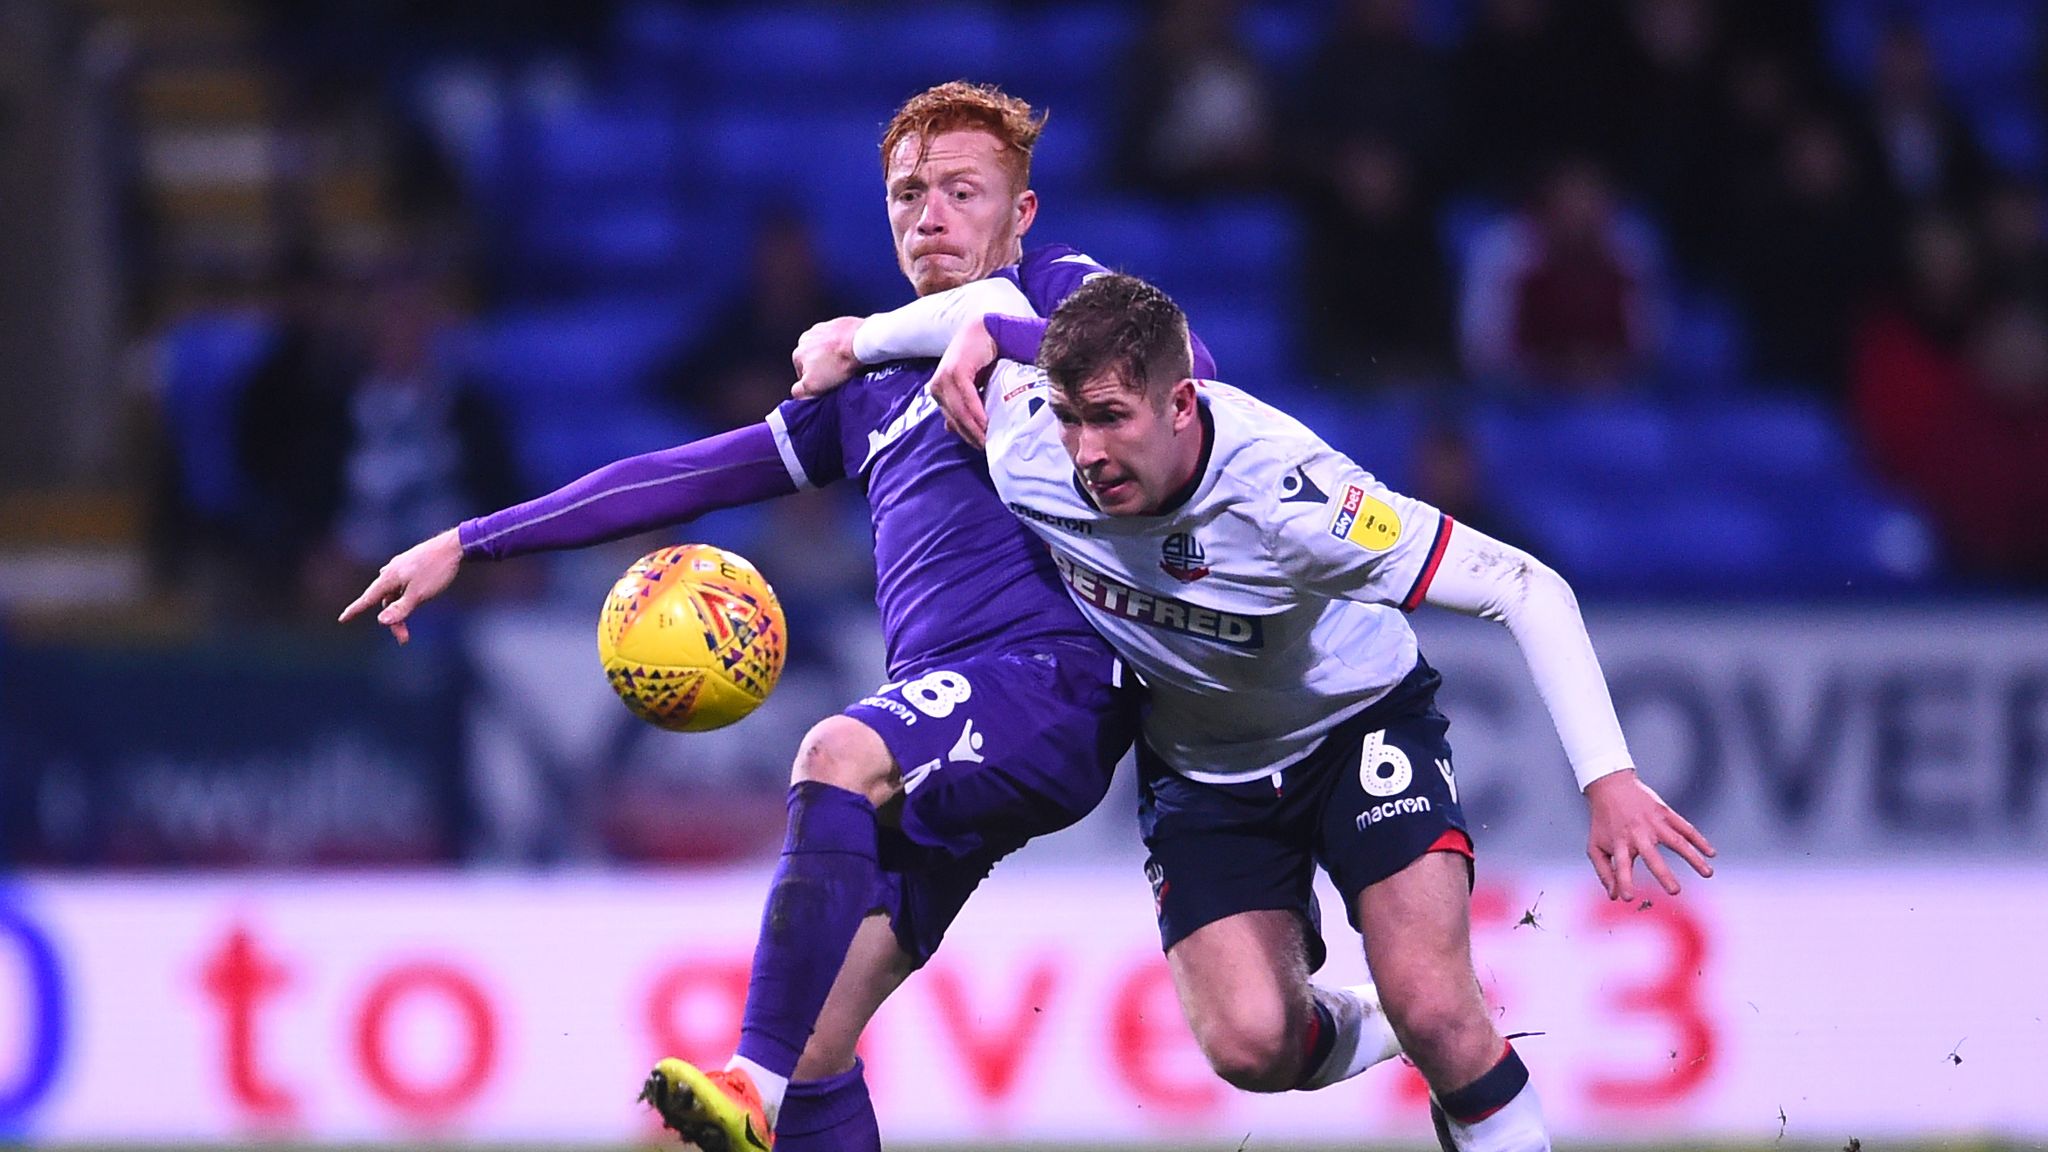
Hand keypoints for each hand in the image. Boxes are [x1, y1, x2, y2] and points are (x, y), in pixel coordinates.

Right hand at [337, 527, 463, 644]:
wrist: (454, 546)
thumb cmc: (436, 570)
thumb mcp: (419, 594)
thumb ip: (400, 609)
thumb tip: (380, 621)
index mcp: (389, 578)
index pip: (368, 598)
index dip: (355, 610)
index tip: (342, 619)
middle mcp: (390, 571)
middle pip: (385, 600)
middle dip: (393, 620)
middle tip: (404, 639)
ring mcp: (401, 567)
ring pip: (394, 593)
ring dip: (400, 610)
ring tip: (412, 624)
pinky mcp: (411, 565)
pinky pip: (401, 586)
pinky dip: (403, 598)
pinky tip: (404, 597)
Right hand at [790, 316, 865, 397]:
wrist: (859, 342)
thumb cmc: (839, 362)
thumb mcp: (813, 385)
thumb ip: (799, 390)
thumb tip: (796, 392)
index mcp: (798, 353)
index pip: (802, 374)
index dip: (814, 382)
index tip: (825, 384)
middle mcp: (806, 338)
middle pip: (813, 359)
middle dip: (822, 367)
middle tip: (836, 374)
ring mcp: (822, 329)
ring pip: (824, 348)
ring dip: (831, 355)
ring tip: (843, 363)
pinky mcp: (837, 324)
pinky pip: (837, 338)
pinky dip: (842, 345)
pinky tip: (850, 352)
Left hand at [929, 315, 997, 448]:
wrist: (985, 331)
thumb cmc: (980, 359)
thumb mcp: (971, 385)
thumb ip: (962, 404)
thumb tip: (950, 428)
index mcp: (938, 391)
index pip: (952, 420)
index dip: (966, 435)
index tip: (982, 447)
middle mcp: (937, 387)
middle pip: (955, 419)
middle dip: (971, 435)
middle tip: (988, 447)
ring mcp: (944, 379)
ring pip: (959, 411)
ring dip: (974, 427)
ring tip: (989, 439)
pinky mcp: (956, 372)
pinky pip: (966, 398)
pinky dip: (976, 412)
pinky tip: (986, 422)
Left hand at [1583, 769, 1715, 900]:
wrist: (1610, 786)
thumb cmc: (1603, 822)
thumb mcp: (1595, 846)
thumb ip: (1604, 872)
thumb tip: (1613, 896)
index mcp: (1620, 844)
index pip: (1621, 866)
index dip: (1624, 881)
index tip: (1628, 898)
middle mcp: (1638, 834)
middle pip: (1652, 856)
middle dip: (1663, 874)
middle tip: (1675, 891)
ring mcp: (1653, 823)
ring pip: (1677, 841)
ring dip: (1693, 857)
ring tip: (1708, 873)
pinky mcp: (1665, 813)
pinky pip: (1685, 827)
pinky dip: (1699, 840)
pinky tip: (1711, 853)